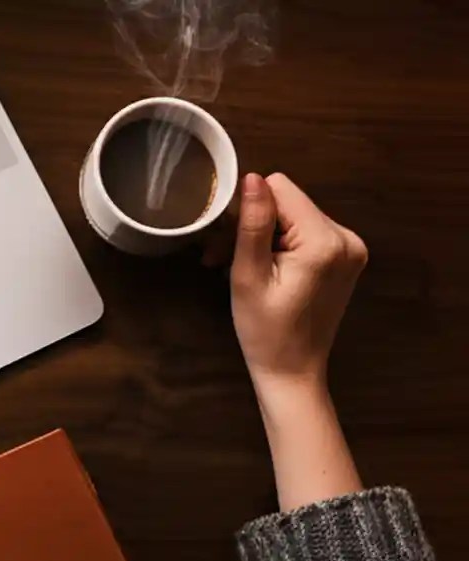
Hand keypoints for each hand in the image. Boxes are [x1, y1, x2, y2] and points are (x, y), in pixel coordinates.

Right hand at [231, 173, 366, 509]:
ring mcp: (351, 247)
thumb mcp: (249, 276)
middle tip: (220, 257)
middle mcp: (347, 237)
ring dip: (263, 234)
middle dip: (253, 223)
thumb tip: (252, 177)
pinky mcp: (347, 256)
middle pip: (289, 201)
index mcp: (325, 241)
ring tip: (239, 266)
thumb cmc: (264, 332)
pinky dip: (281, 244)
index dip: (248, 209)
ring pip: (295, 215)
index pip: (280, 189)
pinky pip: (307, 231)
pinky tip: (264, 268)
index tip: (226, 242)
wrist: (293, 371)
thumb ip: (252, 224)